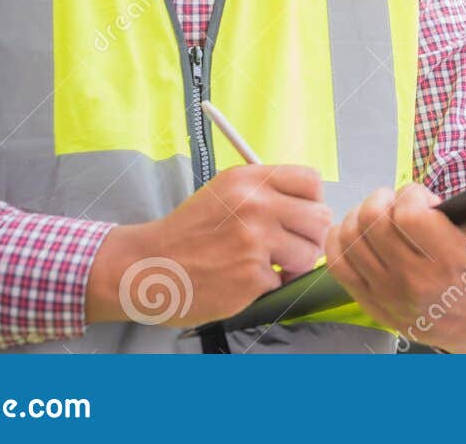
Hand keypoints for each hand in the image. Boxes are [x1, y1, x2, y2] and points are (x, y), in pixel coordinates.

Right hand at [86, 163, 332, 326]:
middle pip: (320, 217)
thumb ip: (265, 193)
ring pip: (310, 253)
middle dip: (310, 237)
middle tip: (290, 247)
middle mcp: (255, 204)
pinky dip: (268, 286)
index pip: (311, 180)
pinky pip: (283, 282)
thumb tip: (310, 207)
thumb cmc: (187, 233)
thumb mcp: (223, 193)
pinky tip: (242, 280)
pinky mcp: (251, 276)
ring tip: (268, 265)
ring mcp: (254, 241)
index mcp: (248, 179)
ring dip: (295, 265)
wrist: (145, 266)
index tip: (302, 216)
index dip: (314, 201)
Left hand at [323, 179, 465, 352]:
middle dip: (384, 198)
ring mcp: (387, 292)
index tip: (423, 198)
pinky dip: (340, 237)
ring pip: (351, 235)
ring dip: (361, 214)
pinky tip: (361, 232)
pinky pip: (336, 260)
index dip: (412, 193)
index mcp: (450, 261)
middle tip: (398, 203)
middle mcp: (415, 280)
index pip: (410, 213)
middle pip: (373, 219)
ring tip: (381, 216)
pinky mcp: (368, 300)